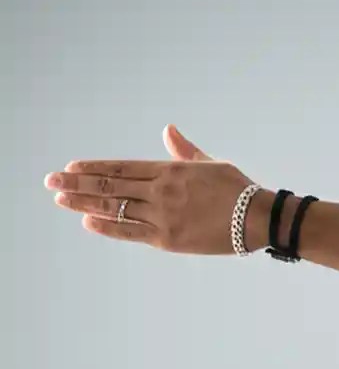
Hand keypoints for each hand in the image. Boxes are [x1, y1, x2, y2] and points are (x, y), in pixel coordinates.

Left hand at [44, 125, 262, 254]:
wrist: (258, 219)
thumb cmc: (238, 189)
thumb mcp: (211, 164)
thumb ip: (184, 150)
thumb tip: (168, 129)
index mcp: (170, 170)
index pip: (121, 167)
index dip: (93, 167)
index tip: (70, 167)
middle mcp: (161, 191)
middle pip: (110, 185)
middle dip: (77, 183)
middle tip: (51, 181)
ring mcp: (163, 216)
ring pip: (115, 207)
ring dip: (84, 202)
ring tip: (60, 199)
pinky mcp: (168, 239)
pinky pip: (130, 232)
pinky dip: (107, 226)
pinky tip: (88, 220)